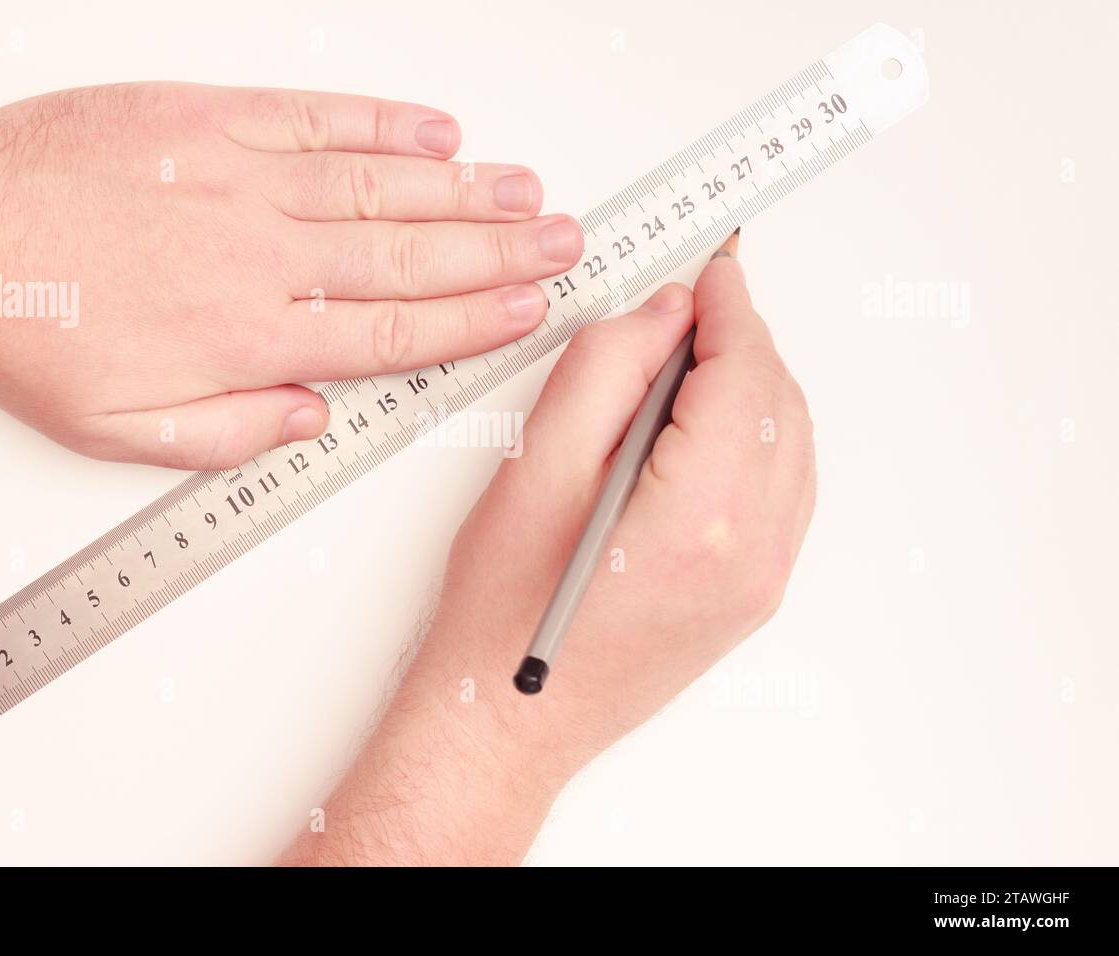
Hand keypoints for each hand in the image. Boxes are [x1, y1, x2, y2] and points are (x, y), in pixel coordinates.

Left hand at [0, 84, 581, 467]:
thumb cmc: (28, 329)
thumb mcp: (120, 432)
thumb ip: (230, 434)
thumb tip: (311, 417)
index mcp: (247, 335)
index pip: (392, 330)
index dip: (474, 319)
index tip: (528, 308)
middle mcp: (260, 254)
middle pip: (410, 254)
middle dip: (500, 251)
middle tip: (562, 241)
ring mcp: (240, 177)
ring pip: (380, 186)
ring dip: (465, 190)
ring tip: (527, 190)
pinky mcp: (208, 119)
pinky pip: (316, 118)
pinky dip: (383, 123)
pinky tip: (435, 131)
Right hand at [278, 244, 815, 864]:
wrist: (506, 717)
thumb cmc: (503, 610)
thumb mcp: (536, 465)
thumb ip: (607, 369)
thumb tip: (666, 316)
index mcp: (701, 515)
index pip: (744, 375)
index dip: (730, 310)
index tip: (713, 269)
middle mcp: (751, 553)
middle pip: (778, 406)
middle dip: (743, 343)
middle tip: (693, 306)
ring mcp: (759, 582)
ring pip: (789, 449)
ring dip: (753, 391)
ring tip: (691, 362)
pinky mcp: (750, 598)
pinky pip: (783, 493)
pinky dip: (757, 441)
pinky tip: (703, 428)